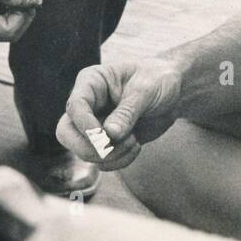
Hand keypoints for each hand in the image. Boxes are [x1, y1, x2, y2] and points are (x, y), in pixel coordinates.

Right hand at [56, 59, 183, 169]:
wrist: (174, 91)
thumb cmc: (158, 79)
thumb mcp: (146, 89)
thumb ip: (127, 111)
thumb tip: (110, 134)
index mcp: (92, 82)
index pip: (75, 106)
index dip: (85, 125)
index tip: (105, 136)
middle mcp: (88, 104)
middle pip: (66, 133)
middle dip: (89, 147)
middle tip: (113, 146)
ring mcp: (95, 124)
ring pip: (82, 151)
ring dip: (110, 155)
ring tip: (134, 141)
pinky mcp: (106, 141)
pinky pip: (101, 161)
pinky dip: (118, 161)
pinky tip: (136, 145)